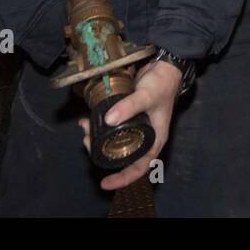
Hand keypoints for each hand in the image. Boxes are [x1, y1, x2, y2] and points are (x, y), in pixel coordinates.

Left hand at [88, 58, 181, 190]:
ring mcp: (136, 126)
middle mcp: (145, 137)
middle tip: (87, 143)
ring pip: (114, 141)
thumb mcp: (146, 96)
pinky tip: (88, 118)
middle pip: (122, 155)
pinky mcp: (127, 115)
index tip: (106, 184)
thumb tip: (107, 120)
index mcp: (154, 140)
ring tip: (85, 129)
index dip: (123, 179)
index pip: (140, 167)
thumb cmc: (162, 85)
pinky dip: (99, 125)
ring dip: (97, 138)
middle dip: (102, 153)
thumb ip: (129, 107)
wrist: (165, 66)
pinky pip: (112, 126)